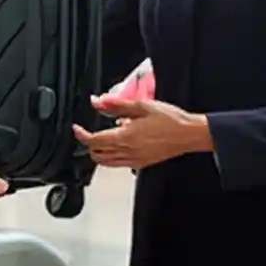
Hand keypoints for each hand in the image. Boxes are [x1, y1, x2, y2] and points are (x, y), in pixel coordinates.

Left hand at [72, 95, 212, 169]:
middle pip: (96, 154)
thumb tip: (98, 101)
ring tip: (100, 139)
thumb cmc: (169, 120)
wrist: (188, 134)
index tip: (77, 128)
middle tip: (88, 131)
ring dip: (98, 152)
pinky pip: (118, 164)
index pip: (94, 141)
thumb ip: (116, 105)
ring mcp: (134, 160)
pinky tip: (118, 143)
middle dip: (88, 143)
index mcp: (125, 137)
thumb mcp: (141, 106)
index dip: (81, 134)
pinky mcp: (141, 164)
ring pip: (106, 162)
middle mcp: (128, 152)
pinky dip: (111, 157)